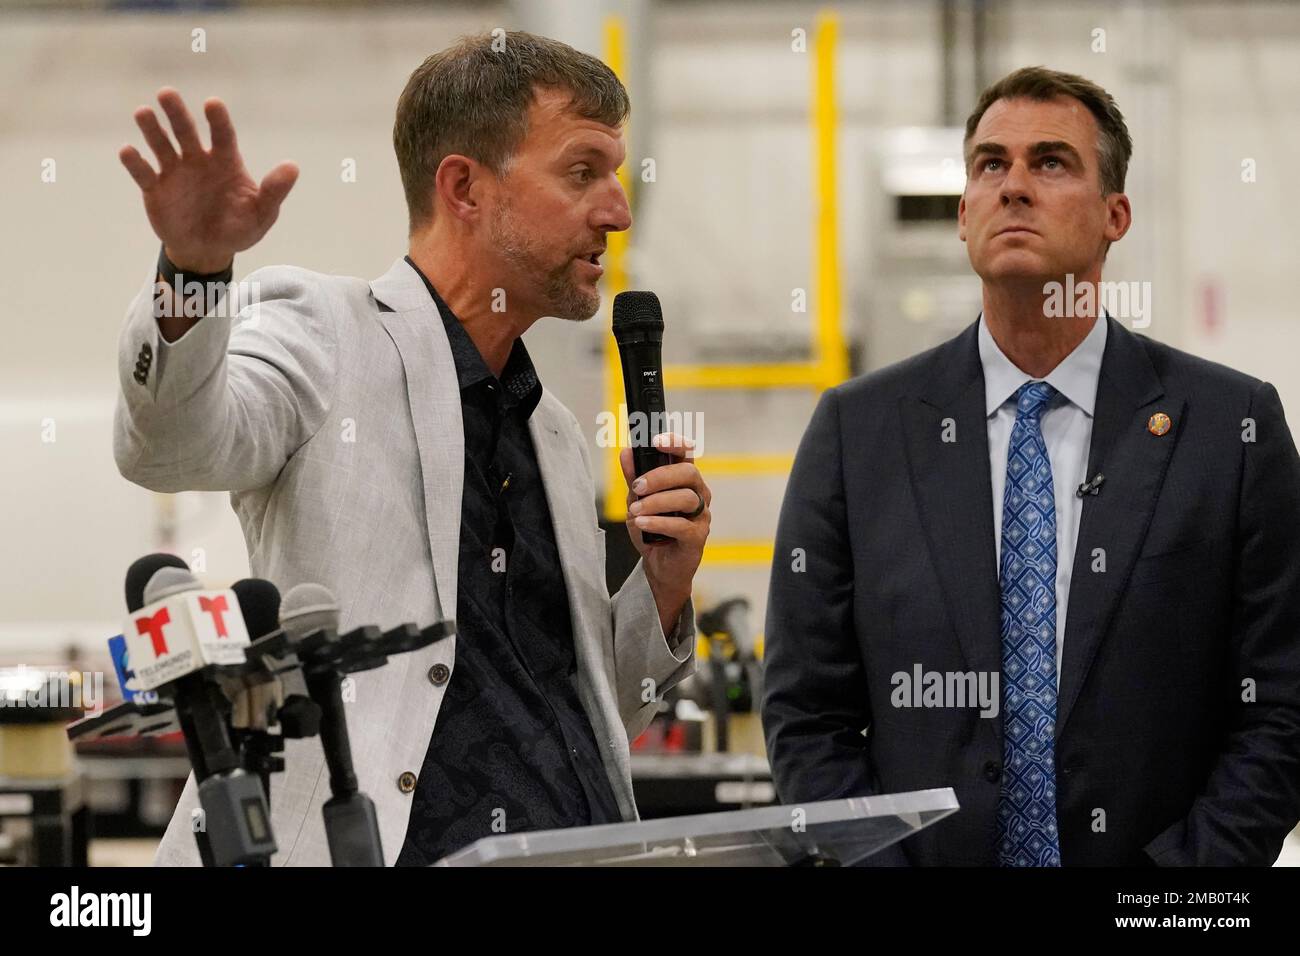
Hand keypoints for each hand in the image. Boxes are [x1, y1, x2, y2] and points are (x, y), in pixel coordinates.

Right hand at [119, 88, 297, 272]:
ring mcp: (174, 173)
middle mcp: (197, 160)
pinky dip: (135, 162)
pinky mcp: (155, 189)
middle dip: (177, 113)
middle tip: (166, 93)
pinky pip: (143, 173)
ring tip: (143, 112)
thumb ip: (274, 191)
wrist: (209, 251)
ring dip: (152, 129)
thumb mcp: (262, 213)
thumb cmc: (239, 228)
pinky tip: (128, 151)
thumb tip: (293, 168)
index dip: (218, 119)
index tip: (213, 103)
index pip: (222, 135)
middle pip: (185, 131)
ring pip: (161, 145)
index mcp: (224, 161)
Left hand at [620, 433, 709, 635]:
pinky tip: (643, 523)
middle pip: (688, 473)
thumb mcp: (637, 501)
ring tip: (635, 511)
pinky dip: (659, 522)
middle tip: (637, 487)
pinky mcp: (698, 537)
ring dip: (656, 502)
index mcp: (685, 480)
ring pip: (686, 498)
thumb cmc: (652, 530)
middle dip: (660, 477)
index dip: (675, 443)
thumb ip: (633, 478)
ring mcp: (701, 516)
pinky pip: (682, 525)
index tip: (656, 441)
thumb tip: (626, 452)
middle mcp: (698, 494)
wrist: (658, 566)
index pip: (687, 454)